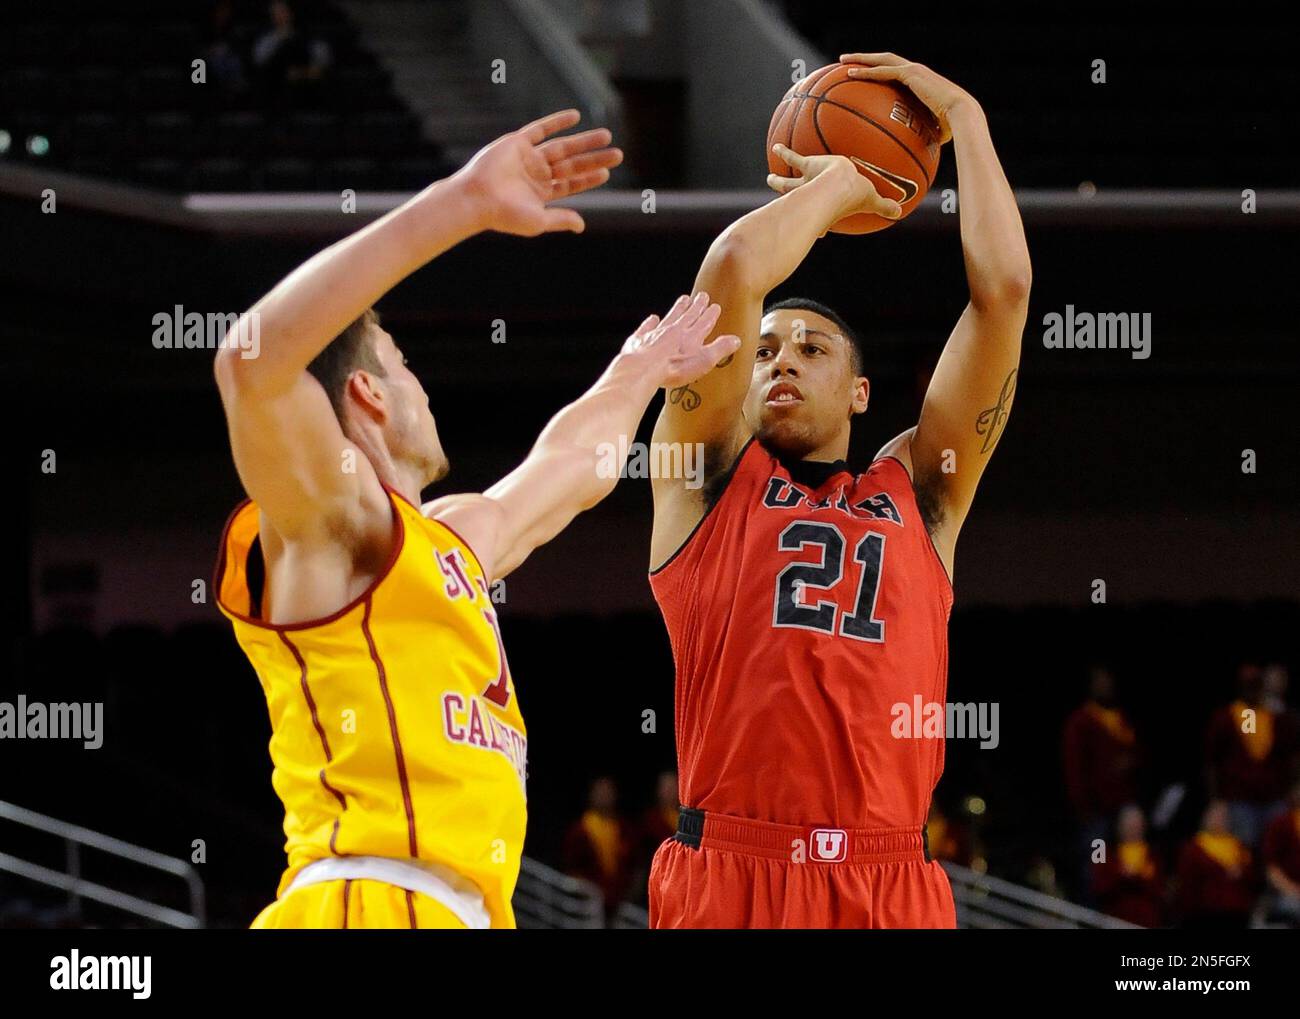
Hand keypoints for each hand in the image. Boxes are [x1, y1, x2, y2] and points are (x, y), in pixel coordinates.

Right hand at [452, 109, 622, 235]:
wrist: (477, 198)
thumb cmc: (505, 214)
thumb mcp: (539, 220)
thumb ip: (560, 219)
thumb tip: (582, 226)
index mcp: (541, 193)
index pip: (571, 183)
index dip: (589, 178)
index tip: (607, 172)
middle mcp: (537, 174)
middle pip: (572, 164)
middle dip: (594, 158)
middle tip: (618, 153)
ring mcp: (528, 157)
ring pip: (562, 146)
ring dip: (583, 141)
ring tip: (606, 135)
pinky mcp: (517, 142)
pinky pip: (540, 129)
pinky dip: (557, 122)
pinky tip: (575, 117)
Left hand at [622, 293, 740, 389]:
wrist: (643, 368)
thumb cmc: (673, 368)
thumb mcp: (704, 361)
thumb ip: (720, 349)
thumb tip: (735, 340)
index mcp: (692, 336)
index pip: (705, 322)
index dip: (710, 314)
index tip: (714, 306)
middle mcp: (675, 330)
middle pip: (688, 315)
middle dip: (697, 305)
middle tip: (702, 296)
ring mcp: (657, 332)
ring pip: (670, 316)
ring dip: (678, 308)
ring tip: (683, 299)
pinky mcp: (641, 339)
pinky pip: (648, 326)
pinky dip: (652, 322)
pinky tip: (653, 318)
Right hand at [767, 143, 901, 220]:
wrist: (839, 183)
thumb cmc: (855, 195)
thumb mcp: (872, 199)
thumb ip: (884, 205)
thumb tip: (900, 212)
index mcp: (827, 209)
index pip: (823, 222)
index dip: (823, 227)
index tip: (821, 232)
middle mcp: (812, 199)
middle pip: (801, 202)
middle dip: (794, 204)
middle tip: (787, 206)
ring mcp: (806, 184)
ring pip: (788, 184)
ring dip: (779, 182)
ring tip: (770, 178)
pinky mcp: (807, 166)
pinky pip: (793, 158)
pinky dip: (784, 152)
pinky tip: (776, 146)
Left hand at [838, 52, 975, 143]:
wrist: (962, 115)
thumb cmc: (951, 127)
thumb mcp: (932, 130)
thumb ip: (921, 135)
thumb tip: (915, 155)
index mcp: (921, 81)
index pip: (896, 71)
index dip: (881, 69)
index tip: (866, 72)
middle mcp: (916, 71)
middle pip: (886, 60)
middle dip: (866, 58)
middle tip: (846, 61)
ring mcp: (914, 70)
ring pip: (882, 60)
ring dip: (862, 59)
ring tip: (843, 61)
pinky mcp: (912, 74)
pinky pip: (884, 71)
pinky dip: (867, 71)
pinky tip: (851, 74)